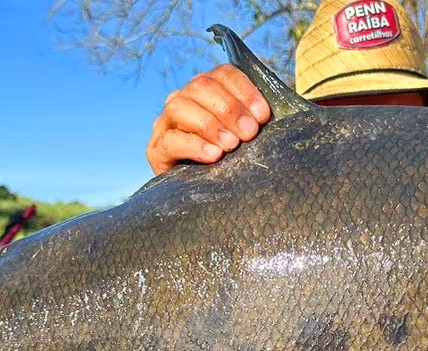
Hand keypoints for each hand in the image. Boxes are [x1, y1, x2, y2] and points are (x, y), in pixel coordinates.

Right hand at [146, 64, 271, 174]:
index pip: (223, 74)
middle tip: (249, 133)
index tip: (263, 115)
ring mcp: (165, 123)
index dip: (244, 91)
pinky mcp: (156, 150)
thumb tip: (271, 114)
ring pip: (180, 107)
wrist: (203, 199)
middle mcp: (183, 99)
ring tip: (231, 145)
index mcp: (207, 90)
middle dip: (230, 109)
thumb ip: (255, 120)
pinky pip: (171, 140)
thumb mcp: (244, 136)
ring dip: (210, 124)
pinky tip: (213, 155)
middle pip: (201, 86)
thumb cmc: (231, 161)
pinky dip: (194, 145)